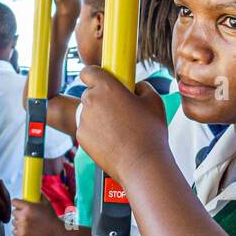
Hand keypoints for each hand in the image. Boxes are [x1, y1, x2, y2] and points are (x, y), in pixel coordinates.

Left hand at [11, 197, 64, 235]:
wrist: (56, 233)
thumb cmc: (52, 218)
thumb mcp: (46, 203)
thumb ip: (39, 195)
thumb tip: (35, 189)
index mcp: (28, 207)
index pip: (14, 202)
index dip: (17, 203)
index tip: (19, 205)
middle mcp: (23, 217)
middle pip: (13, 212)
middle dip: (19, 212)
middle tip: (26, 215)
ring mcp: (22, 227)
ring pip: (14, 221)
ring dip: (18, 222)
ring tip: (27, 223)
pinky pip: (14, 231)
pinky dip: (18, 230)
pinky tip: (25, 229)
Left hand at [76, 65, 169, 181]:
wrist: (142, 164)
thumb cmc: (150, 132)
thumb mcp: (154, 100)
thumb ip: (142, 86)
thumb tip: (135, 86)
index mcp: (106, 87)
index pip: (88, 71)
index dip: (94, 75)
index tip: (102, 80)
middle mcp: (90, 100)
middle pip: (90, 93)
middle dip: (101, 98)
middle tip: (119, 109)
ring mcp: (84, 119)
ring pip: (88, 112)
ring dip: (99, 116)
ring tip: (120, 128)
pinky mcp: (81, 137)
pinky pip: (87, 128)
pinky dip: (96, 132)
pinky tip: (113, 139)